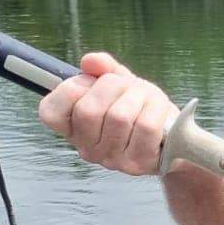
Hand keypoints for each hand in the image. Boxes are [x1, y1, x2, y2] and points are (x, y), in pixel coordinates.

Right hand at [38, 52, 177, 175]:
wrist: (173, 138)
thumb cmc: (140, 109)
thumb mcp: (120, 84)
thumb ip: (103, 69)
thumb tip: (90, 61)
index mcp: (73, 129)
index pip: (50, 112)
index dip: (72, 88)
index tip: (92, 83)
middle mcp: (87, 149)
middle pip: (88, 110)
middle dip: (112, 86)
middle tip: (127, 86)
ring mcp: (112, 159)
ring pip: (119, 116)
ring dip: (138, 97)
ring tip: (145, 98)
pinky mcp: (139, 163)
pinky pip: (146, 126)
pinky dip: (156, 109)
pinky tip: (159, 110)